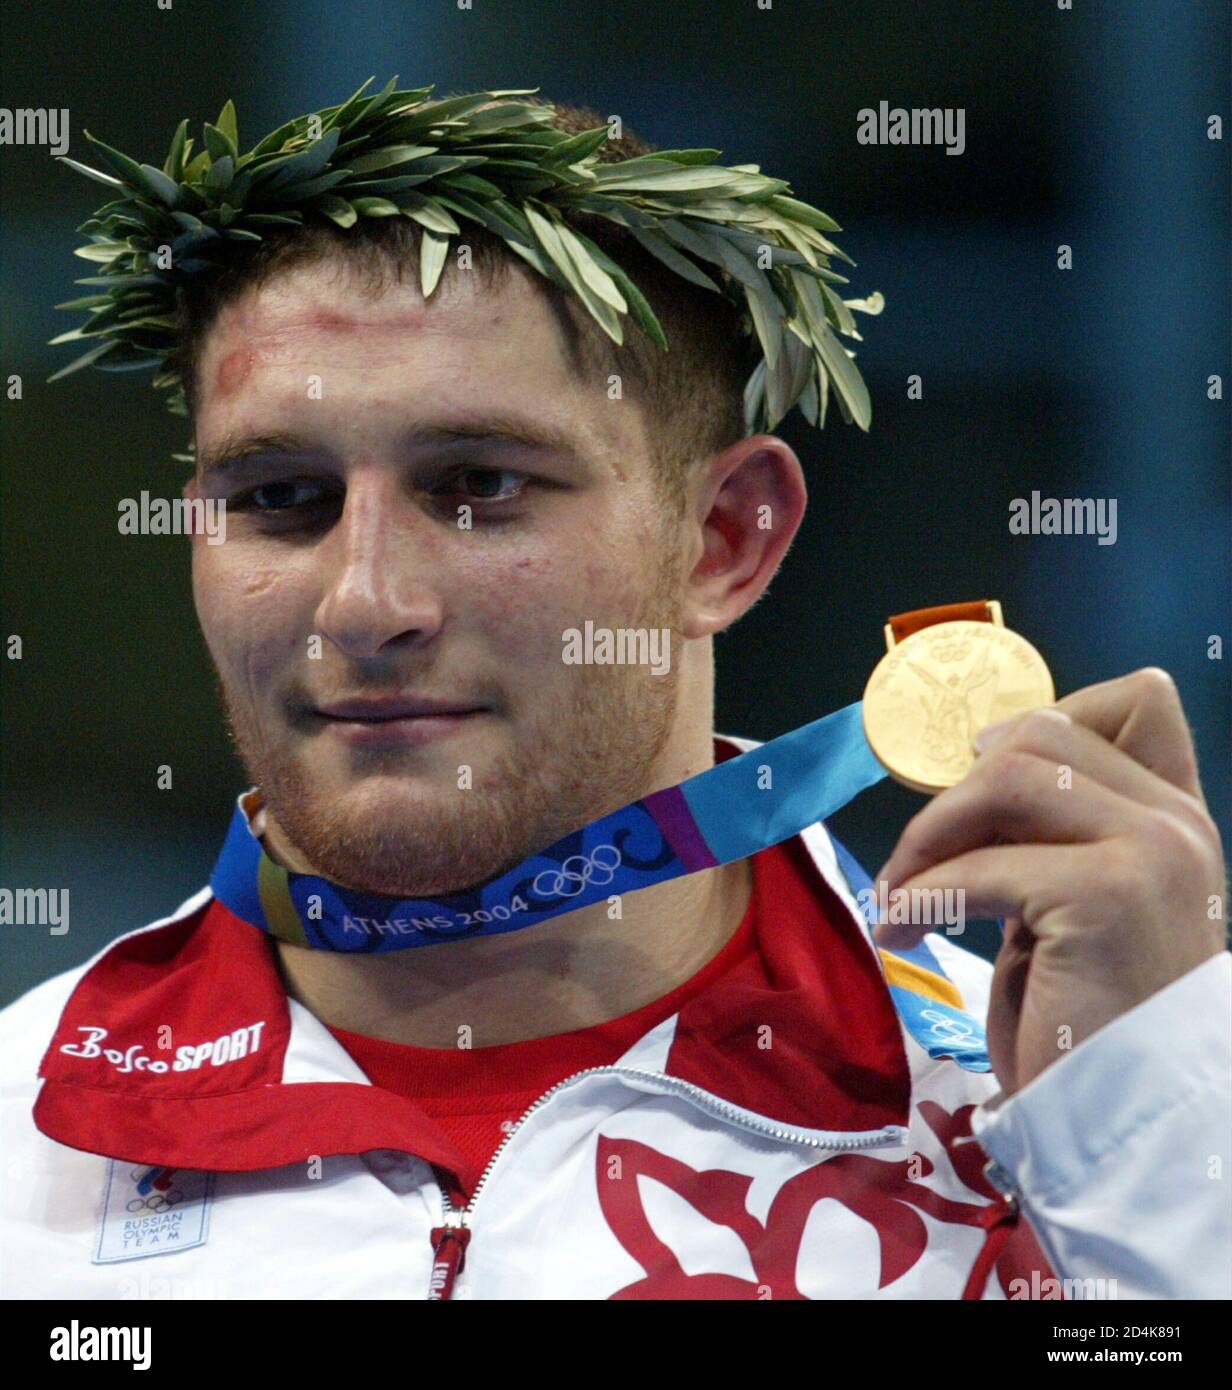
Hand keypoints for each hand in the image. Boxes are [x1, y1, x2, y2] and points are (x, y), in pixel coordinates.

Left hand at [872, 668, 1226, 1096]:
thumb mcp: (1080, 901)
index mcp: (1177, 815)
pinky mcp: (1106, 896)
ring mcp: (1151, 852)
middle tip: (920, 855)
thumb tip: (975, 765)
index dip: (1041, 719)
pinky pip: (982, 865)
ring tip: (901, 889)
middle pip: (1042, 730)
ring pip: (1008, 775)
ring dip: (930, 833)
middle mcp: (1176, 821)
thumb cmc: (1095, 1015)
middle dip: (957, 789)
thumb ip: (1057, 832)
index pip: (1139, 697)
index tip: (975, 781)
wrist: (1132, 1118)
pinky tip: (900, 928)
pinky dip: (921, 892)